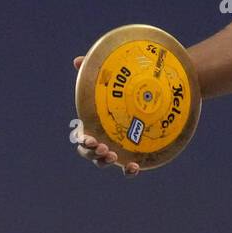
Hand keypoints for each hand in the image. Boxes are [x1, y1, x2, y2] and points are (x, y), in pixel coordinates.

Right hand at [71, 55, 140, 175]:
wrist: (153, 97)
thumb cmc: (125, 89)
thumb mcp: (109, 79)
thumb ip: (93, 71)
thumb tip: (78, 61)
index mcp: (93, 124)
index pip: (81, 136)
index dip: (83, 140)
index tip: (89, 138)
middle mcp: (102, 137)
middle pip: (89, 152)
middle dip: (93, 153)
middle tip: (104, 147)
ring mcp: (117, 147)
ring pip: (104, 162)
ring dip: (104, 162)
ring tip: (114, 156)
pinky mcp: (133, 153)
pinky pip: (127, 168)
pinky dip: (127, 171)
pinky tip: (134, 167)